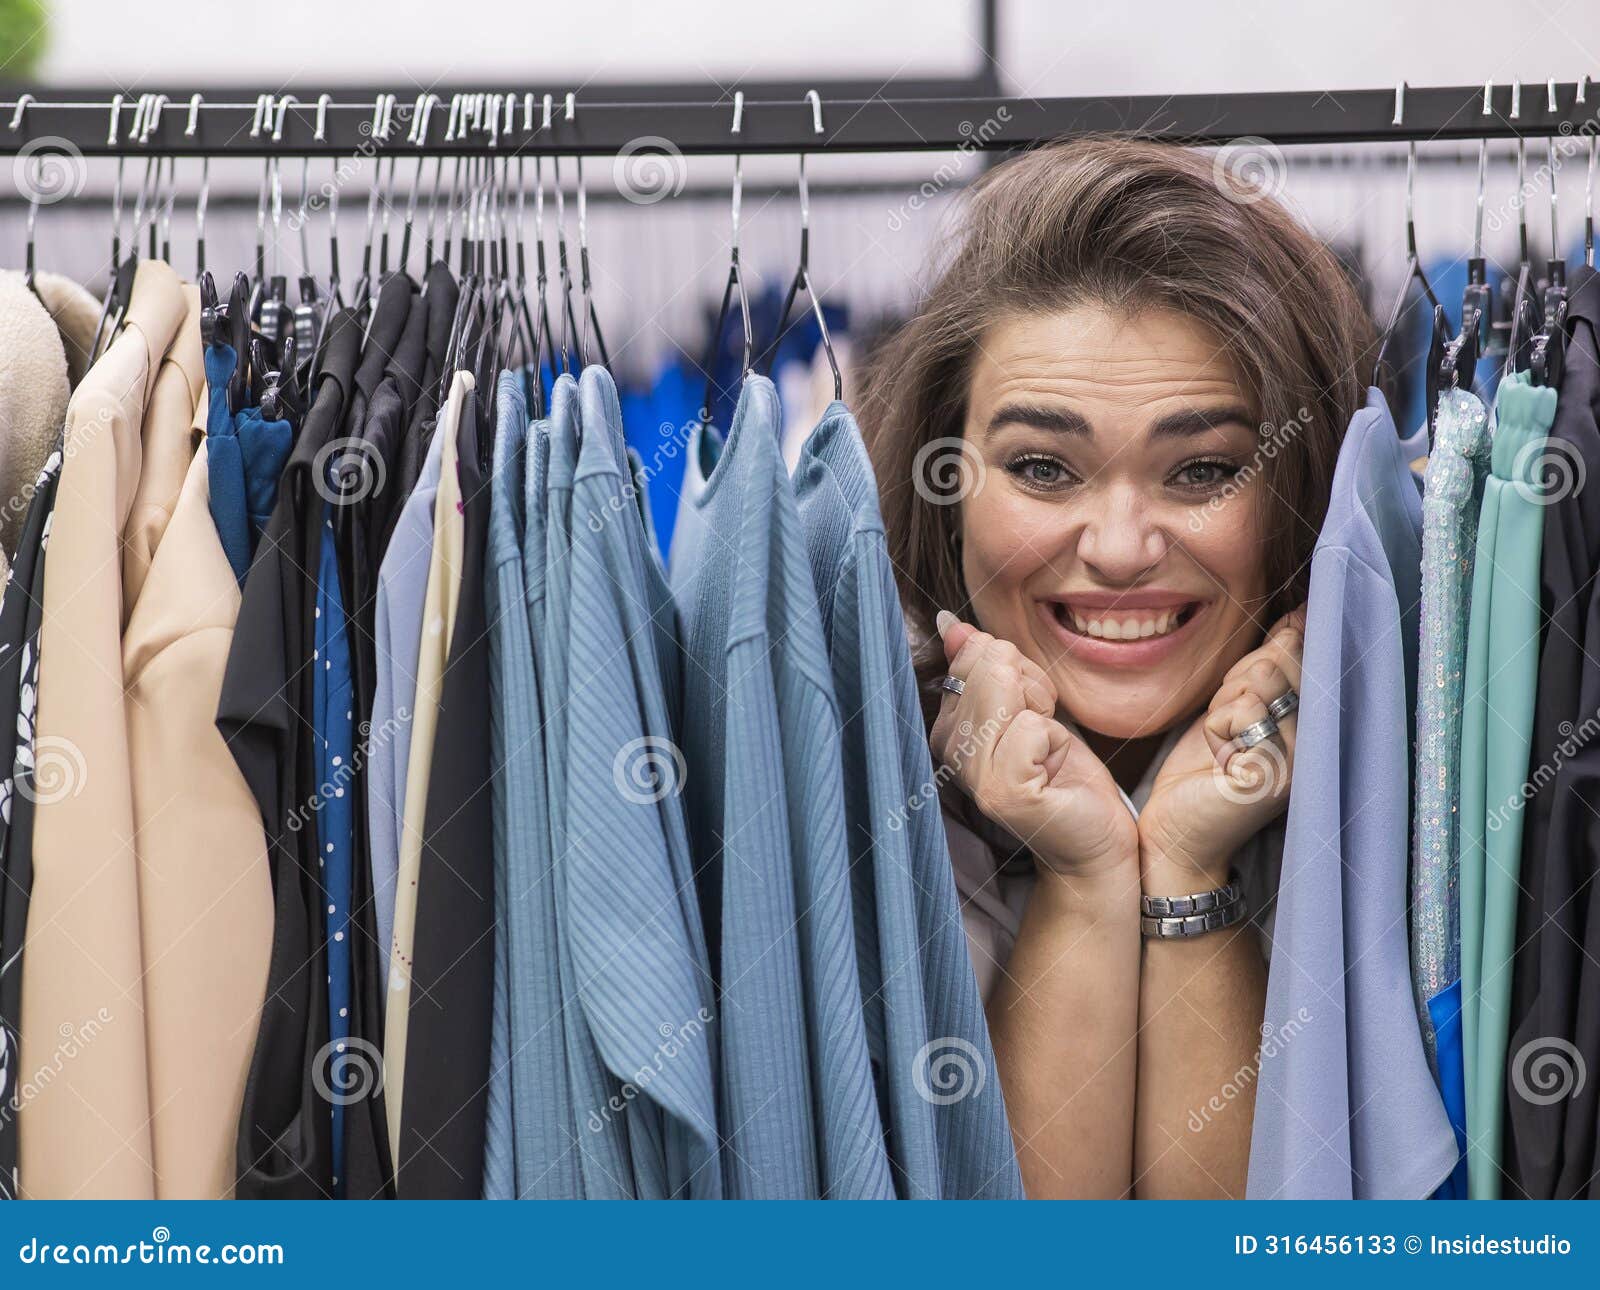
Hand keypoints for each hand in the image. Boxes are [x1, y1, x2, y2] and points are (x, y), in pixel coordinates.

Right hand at [931, 612, 1137, 878]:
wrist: (1093, 841)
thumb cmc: (1065, 776)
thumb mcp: (1028, 708)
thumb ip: (989, 666)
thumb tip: (952, 624)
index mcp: (947, 725)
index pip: (977, 654)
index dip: (1019, 674)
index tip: (1032, 714)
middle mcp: (948, 749)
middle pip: (993, 665)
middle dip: (1034, 688)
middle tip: (1044, 737)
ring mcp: (970, 772)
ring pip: (1008, 689)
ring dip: (1045, 713)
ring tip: (1048, 752)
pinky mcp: (1000, 790)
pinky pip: (1032, 726)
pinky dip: (1056, 741)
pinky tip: (1052, 770)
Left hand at [1137, 607, 1304, 890]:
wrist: (1179, 835)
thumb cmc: (1204, 772)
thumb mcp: (1237, 708)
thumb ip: (1267, 667)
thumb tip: (1297, 615)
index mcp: (1318, 721)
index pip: (1303, 649)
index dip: (1265, 654)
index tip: (1243, 694)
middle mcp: (1321, 740)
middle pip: (1277, 660)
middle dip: (1236, 683)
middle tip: (1227, 729)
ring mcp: (1302, 758)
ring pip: (1258, 680)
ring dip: (1223, 706)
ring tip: (1224, 745)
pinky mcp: (1275, 772)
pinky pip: (1241, 711)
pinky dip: (1216, 727)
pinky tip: (1220, 760)